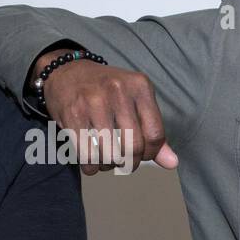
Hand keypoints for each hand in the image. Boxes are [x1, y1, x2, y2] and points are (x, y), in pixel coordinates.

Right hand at [33, 53, 177, 175]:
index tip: (141, 155)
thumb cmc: (106, 91)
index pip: (155, 134)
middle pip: (133, 147)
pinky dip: (91, 167)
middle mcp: (118, 90)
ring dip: (109, 166)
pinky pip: (87, 155)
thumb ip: (152, 131)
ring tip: (106, 160)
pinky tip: (91, 162)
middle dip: (129, 163)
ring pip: (111, 154)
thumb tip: (172, 163)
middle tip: (123, 162)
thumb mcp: (135, 101)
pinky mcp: (73, 114)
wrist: (67, 72)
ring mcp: (93, 101)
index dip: (150, 154)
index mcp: (139, 86)